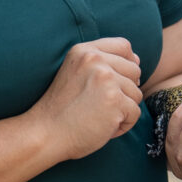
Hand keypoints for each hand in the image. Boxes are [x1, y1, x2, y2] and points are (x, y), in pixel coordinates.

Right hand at [27, 38, 143, 160]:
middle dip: (124, 91)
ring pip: (136, 93)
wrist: (44, 135)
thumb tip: (138, 60)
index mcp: (84, 51)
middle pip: (134, 71)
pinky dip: (123, 125)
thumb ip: (103, 63)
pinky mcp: (114, 100)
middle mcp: (95, 60)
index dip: (128, 64)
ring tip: (98, 117)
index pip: (124, 46)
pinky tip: (103, 128)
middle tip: (100, 106)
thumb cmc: (62, 109)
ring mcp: (106, 79)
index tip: (115, 83)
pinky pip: (135, 112)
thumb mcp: (77, 73)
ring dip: (123, 110)